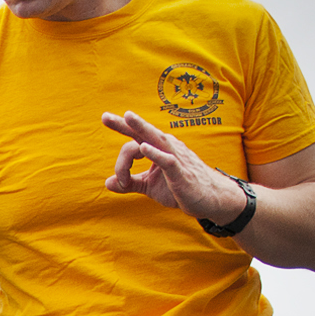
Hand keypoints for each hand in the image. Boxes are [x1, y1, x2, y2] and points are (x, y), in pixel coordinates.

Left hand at [101, 111, 252, 227]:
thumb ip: (130, 183)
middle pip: (142, 132)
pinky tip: (144, 148)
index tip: (110, 137)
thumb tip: (107, 183)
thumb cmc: (180, 189)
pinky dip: (155, 154)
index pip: (134, 140)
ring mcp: (174, 157)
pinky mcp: (181, 172)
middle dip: (125, 124)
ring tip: (127, 117)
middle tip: (105, 116)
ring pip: (155, 139)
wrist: (209, 199)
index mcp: (156, 148)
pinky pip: (167, 160)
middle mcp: (165, 147)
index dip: (121, 143)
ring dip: (140, 128)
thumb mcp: (150, 187)